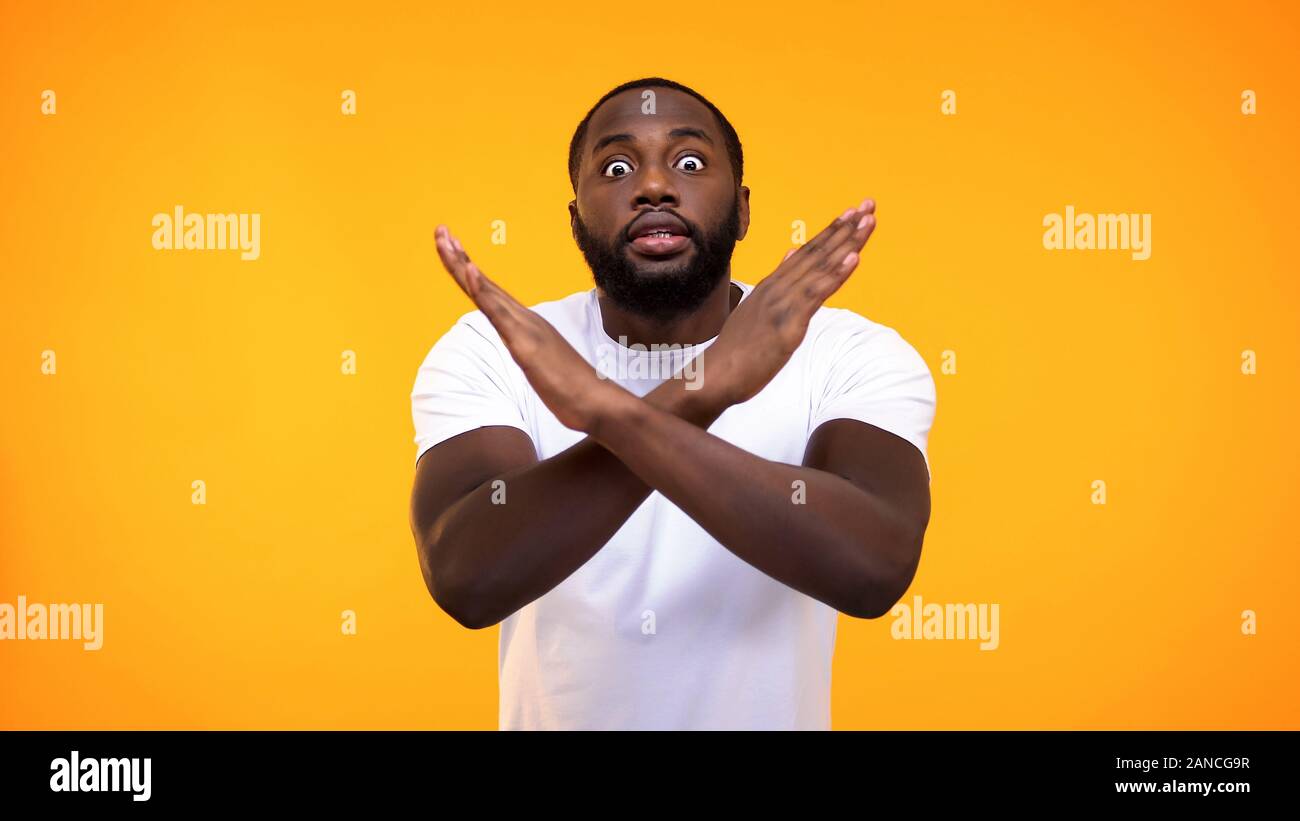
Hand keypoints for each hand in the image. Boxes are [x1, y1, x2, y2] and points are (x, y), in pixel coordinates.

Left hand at [434, 225, 626, 432]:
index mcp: (526, 324)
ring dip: (464, 264)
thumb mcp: (542, 365)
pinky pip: (499, 315)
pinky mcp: (526, 344)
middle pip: (484, 284)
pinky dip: (483, 291)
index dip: (468, 270)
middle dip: (458, 257)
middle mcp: (525, 318)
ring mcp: (525, 328)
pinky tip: (470, 271)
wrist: (597, 403)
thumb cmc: (573, 388)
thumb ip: (531, 351)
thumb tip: (523, 348)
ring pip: (488, 291)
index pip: (490, 293)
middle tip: (440, 230)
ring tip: (446, 240)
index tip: (452, 246)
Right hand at [705, 199, 876, 405]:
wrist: (716, 374)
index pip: (807, 252)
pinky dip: (836, 275)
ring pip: (821, 267)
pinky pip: (816, 295)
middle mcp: (778, 287)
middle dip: (846, 228)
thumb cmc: (738, 348)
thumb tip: (791, 253)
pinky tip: (853, 258)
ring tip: (868, 220)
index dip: (832, 231)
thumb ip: (777, 281)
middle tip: (869, 204)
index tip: (852, 212)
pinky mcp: (788, 323)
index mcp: (773, 285)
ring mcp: (783, 303)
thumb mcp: (757, 307)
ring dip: (847, 243)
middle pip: (818, 252)